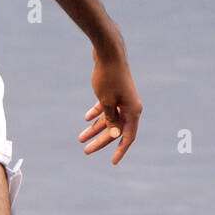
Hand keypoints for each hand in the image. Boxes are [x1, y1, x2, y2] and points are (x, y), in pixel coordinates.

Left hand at [78, 47, 141, 164]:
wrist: (108, 52)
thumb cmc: (109, 77)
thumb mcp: (107, 102)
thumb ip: (111, 120)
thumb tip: (114, 135)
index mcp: (133, 111)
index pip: (128, 136)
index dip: (121, 150)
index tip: (113, 162)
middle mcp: (130, 106)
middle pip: (115, 129)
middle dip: (100, 141)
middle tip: (86, 151)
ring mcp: (122, 99)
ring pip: (109, 119)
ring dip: (95, 129)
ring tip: (80, 139)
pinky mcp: (114, 92)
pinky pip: (106, 107)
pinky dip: (97, 113)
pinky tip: (86, 119)